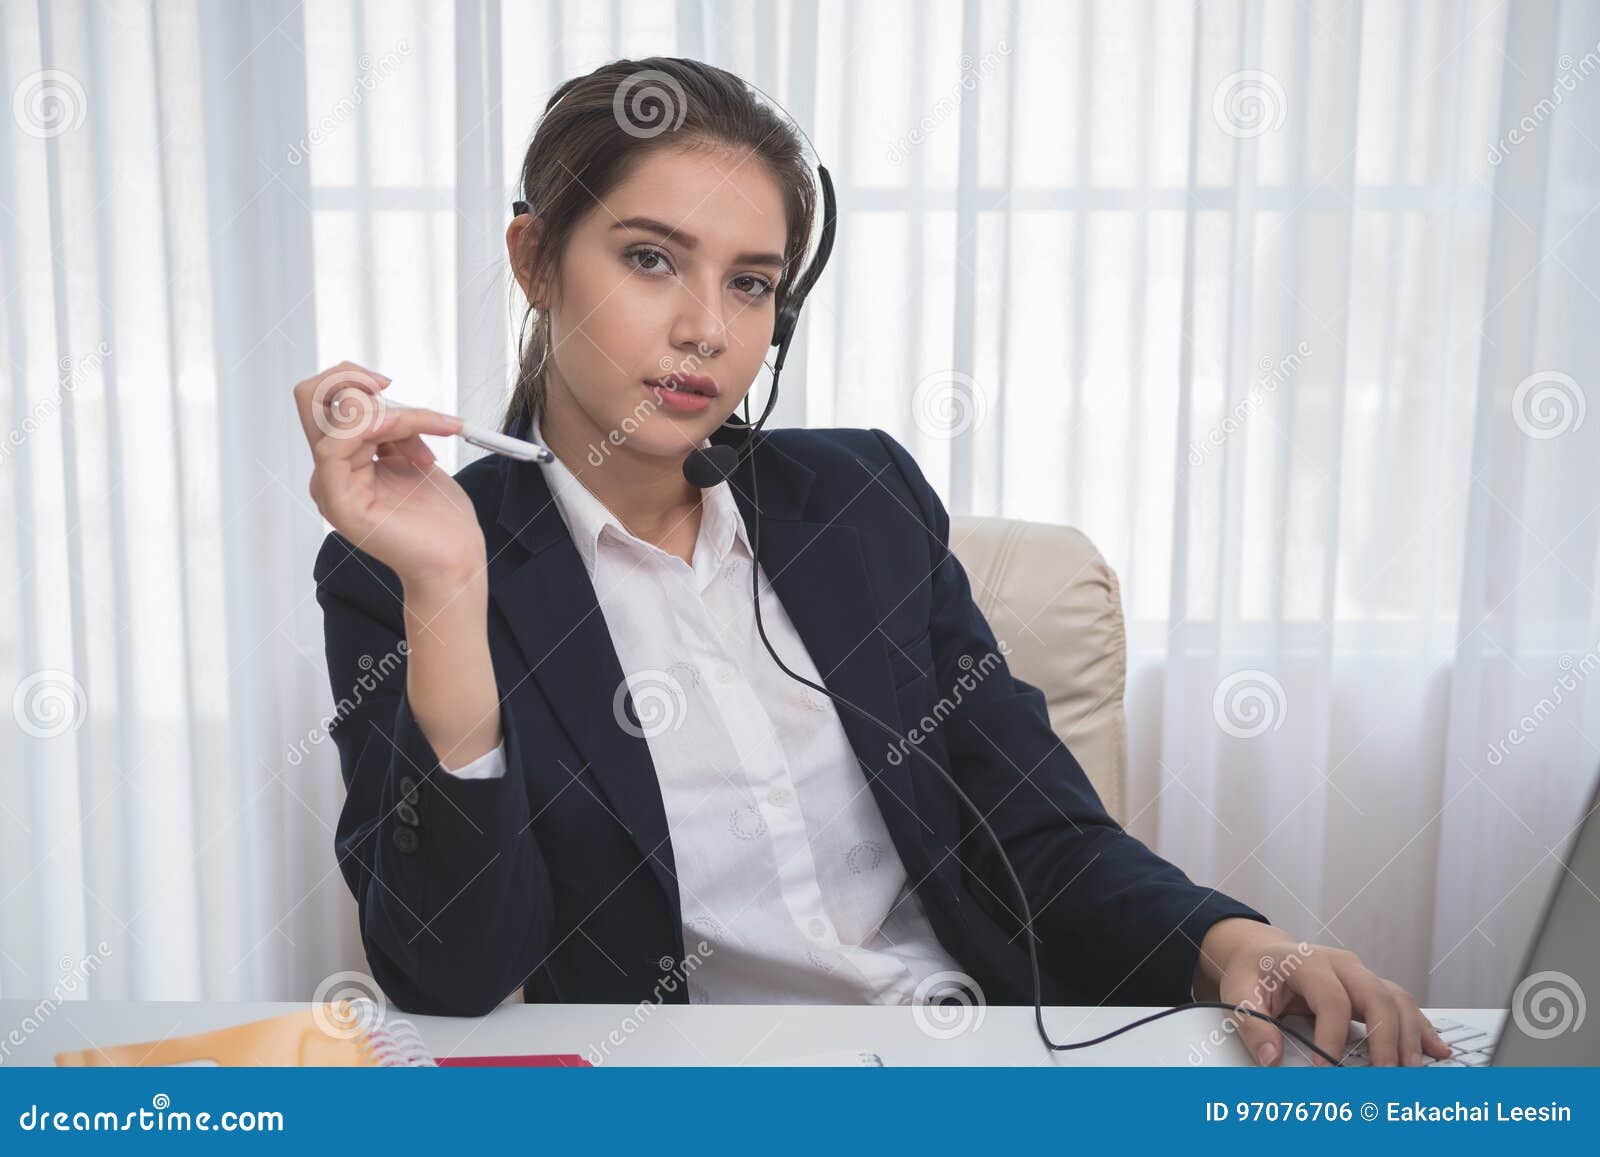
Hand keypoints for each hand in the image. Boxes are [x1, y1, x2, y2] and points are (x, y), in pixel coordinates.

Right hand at [295, 361, 484, 586]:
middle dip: (358, 383)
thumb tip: (379, 395)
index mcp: (343, 458)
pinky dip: (380, 428)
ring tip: (426, 452)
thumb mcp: (414, 452)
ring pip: (339, 417)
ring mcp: (328, 487)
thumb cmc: (441, 514)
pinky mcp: (339, 503)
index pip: (322, 397)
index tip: (389, 383)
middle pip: (311, 396)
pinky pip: (337, 447)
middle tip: (402, 406)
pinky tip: (410, 445)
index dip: (349, 376)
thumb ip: (390, 425)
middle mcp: (328, 470)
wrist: (455, 559)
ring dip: (395, 417)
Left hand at [1194, 918, 1452, 1066]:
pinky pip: (1402, 1003)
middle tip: (1385, 1074)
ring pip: (1395, 998)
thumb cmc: (1252, 972)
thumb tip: (1272, 1059)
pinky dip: (1420, 1027)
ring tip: (1411, 1069)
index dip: (1331, 1036)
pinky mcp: (1369, 986)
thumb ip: (1252, 1025)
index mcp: (1307, 961)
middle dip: (1384, 1037)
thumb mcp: (1238, 991)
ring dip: (1409, 1034)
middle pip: (1375, 995)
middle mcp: (1340, 964)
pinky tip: (1437, 1049)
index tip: (1325, 1068)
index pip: (1330, 999)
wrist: (1261, 952)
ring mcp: (1359, 974)